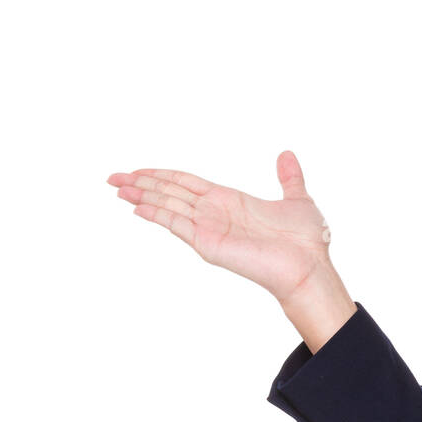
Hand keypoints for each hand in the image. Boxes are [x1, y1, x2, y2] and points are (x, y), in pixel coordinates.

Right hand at [106, 150, 332, 305]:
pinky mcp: (209, 244)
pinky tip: (138, 207)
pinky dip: (157, 215)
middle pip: (169, 192)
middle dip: (141, 183)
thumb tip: (287, 155)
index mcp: (230, 200)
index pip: (187, 182)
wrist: (310, 266)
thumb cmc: (306, 241)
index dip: (162, 174)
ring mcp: (209, 229)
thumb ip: (289, 177)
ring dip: (142, 196)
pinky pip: (177, 225)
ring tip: (116, 188)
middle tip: (112, 177)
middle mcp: (215, 213)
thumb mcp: (297, 199)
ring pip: (168, 206)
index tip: (138, 170)